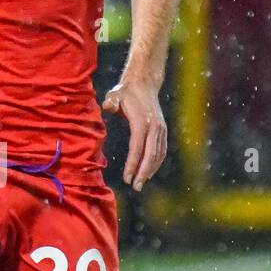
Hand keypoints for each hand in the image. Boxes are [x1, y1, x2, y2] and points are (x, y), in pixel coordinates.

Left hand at [102, 76, 166, 191]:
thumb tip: (108, 106)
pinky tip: (148, 173)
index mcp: (142, 121)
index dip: (132, 164)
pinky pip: (161, 150)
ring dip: (149, 170)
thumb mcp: (115, 94)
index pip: (137, 147)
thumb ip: (111, 101)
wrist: (144, 84)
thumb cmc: (126, 92)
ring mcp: (160, 129)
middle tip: (134, 187)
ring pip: (157, 154)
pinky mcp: (162, 130)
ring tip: (140, 183)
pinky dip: (156, 163)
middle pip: (150, 154)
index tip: (126, 178)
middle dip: (142, 172)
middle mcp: (154, 127)